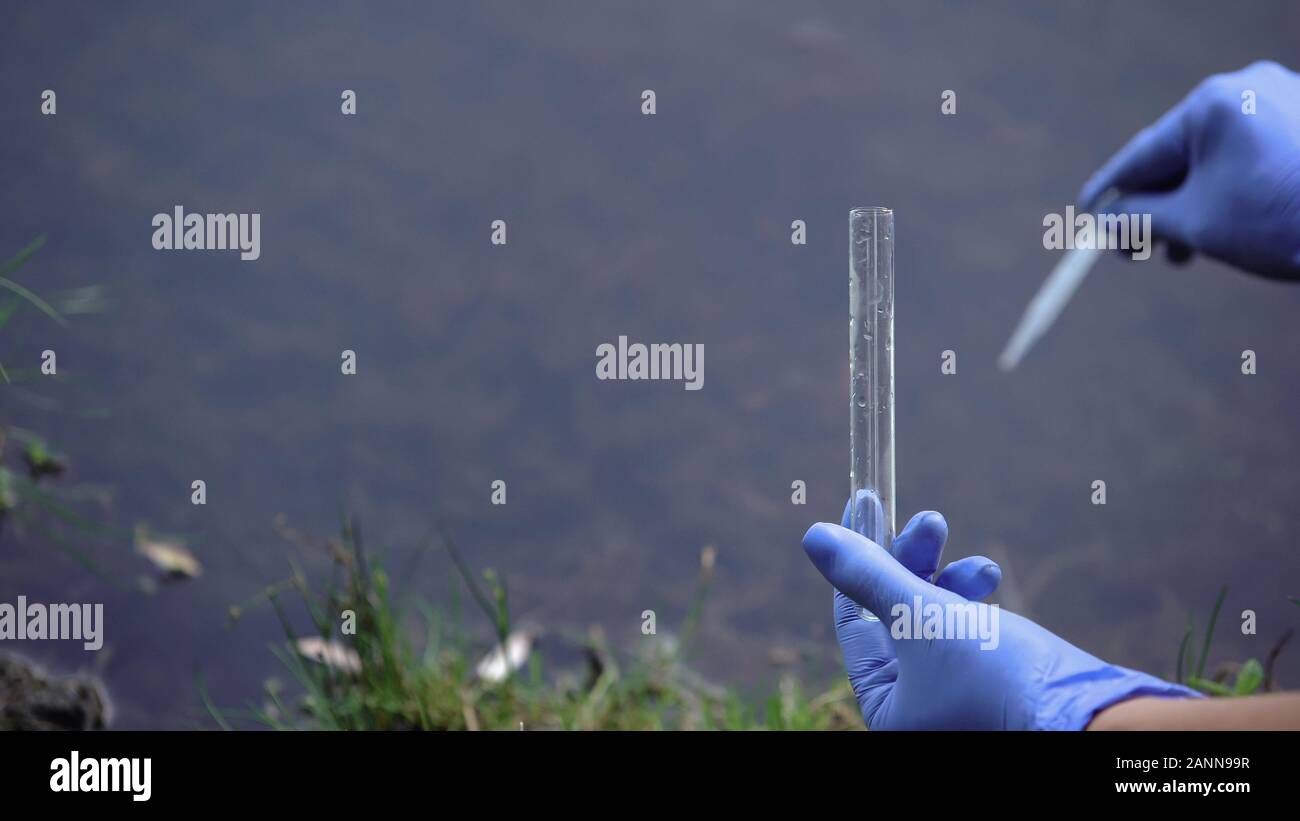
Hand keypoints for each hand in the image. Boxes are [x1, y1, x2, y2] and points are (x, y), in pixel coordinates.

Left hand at [804, 492, 1199, 728]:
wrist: (1092, 717)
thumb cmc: (998, 677)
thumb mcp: (920, 616)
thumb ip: (868, 574)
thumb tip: (814, 536)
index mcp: (885, 706)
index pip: (851, 619)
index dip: (855, 557)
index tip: (861, 502)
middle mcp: (915, 703)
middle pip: (892, 609)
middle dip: (913, 560)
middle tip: (929, 520)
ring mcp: (953, 689)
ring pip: (934, 611)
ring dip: (952, 576)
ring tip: (981, 567)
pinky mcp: (991, 675)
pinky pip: (966, 623)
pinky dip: (974, 597)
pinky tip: (990, 578)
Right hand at [1080, 60, 1299, 279]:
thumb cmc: (1282, 220)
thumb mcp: (1196, 223)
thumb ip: (1140, 217)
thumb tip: (1103, 221)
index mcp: (1211, 104)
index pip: (1142, 153)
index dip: (1108, 190)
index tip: (1084, 215)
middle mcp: (1246, 89)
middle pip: (1177, 153)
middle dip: (1154, 205)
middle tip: (1135, 250)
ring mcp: (1281, 101)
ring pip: (1213, 157)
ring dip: (1189, 204)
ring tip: (1183, 251)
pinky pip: (1246, 155)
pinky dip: (1225, 190)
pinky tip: (1220, 227)